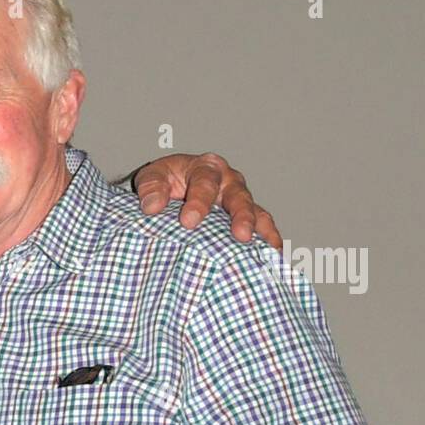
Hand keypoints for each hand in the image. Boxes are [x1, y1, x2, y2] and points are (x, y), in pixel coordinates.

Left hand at [133, 153, 281, 249]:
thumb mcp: (152, 177)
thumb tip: (152, 206)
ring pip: (256, 211)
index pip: (204, 182)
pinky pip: (263, 226)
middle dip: (241, 216)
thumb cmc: (164, 182)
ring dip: (261, 230)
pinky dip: (269, 240)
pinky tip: (273, 256)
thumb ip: (151, 188)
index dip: (199, 202)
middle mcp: (228, 181)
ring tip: (266, 249)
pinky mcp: (247, 217)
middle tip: (241, 235)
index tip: (188, 222)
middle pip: (238, 196)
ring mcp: (240, 199)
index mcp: (205, 167)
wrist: (172, 187)